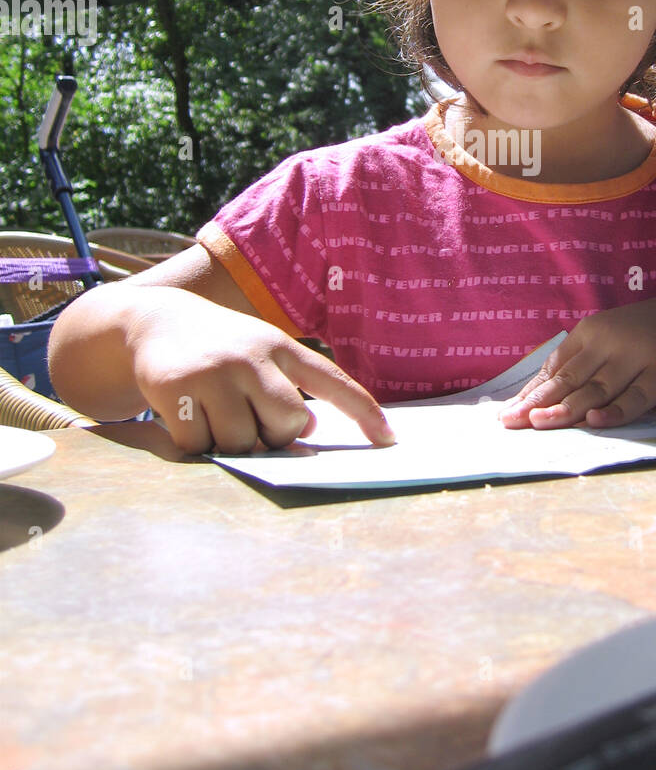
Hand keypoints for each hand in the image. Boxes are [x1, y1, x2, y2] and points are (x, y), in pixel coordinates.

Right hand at [128, 296, 393, 452]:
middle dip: (272, 436)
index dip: (364, 412)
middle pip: (287, 424)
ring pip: (242, 442)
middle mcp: (251, 355)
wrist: (151, 322)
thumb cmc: (219, 350)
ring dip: (229, 443)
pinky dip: (194, 444)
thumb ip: (287, 389)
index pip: (332, 380)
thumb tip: (305, 431)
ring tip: (213, 414)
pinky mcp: (175, 387)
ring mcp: (213, 370)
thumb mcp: (258, 355)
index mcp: (280, 346)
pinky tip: (185, 416)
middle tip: (249, 419)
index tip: (390, 440)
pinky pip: (199, 447)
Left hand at [498, 300, 655, 429]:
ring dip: (567, 408)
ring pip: (597, 389)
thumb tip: (536, 398)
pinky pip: (635, 398)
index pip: (555, 367)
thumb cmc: (641, 331)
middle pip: (570, 378)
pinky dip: (615, 411)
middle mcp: (610, 342)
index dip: (531, 393)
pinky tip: (594, 421)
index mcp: (590, 332)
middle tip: (513, 422)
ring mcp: (637, 358)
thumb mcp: (606, 338)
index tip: (507, 414)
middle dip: (539, 403)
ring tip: (540, 423)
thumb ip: (578, 363)